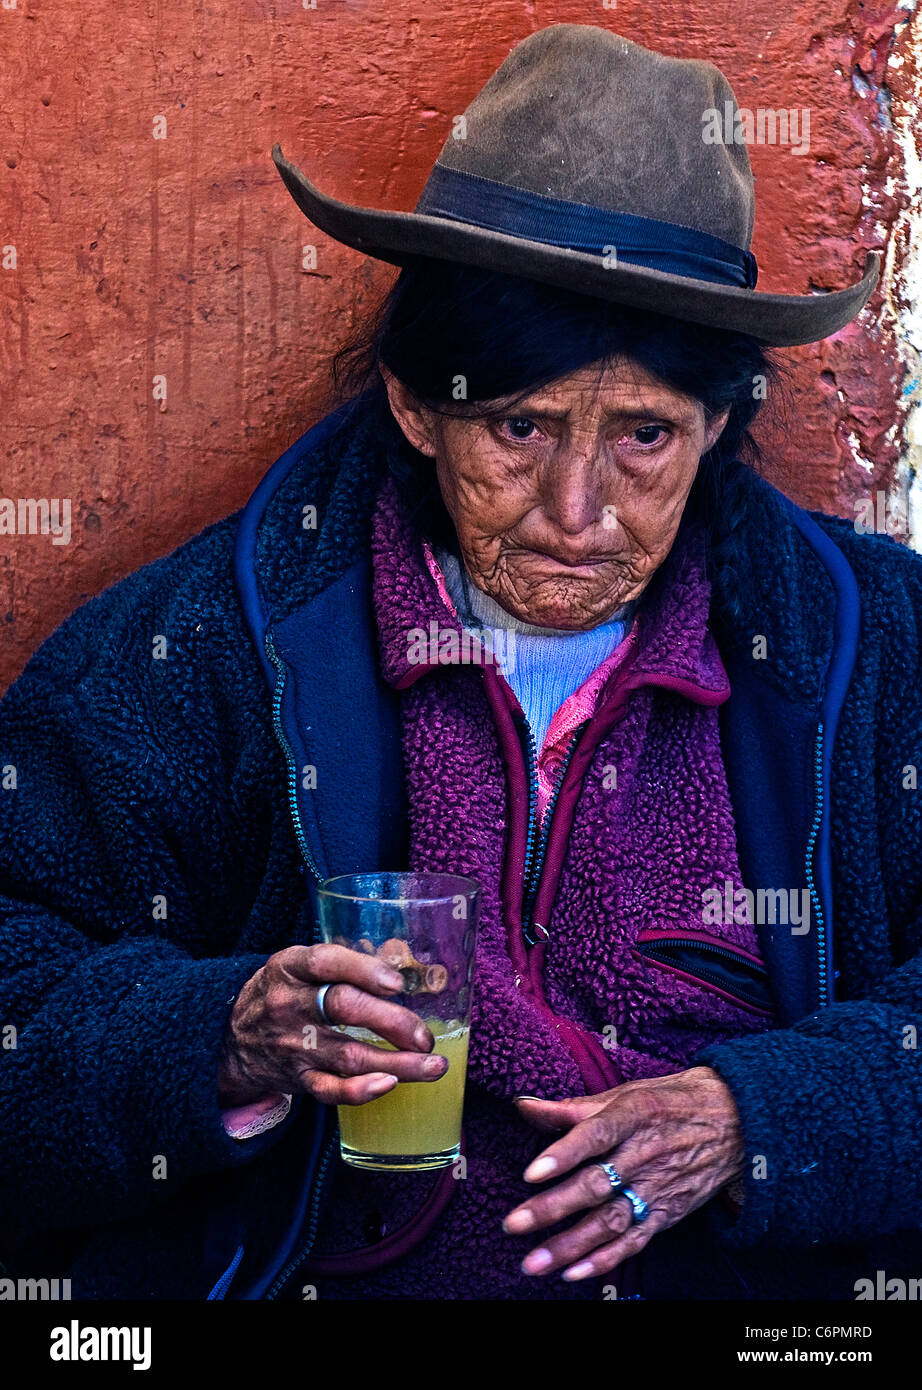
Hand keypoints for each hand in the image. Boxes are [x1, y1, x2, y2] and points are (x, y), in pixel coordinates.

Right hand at [217, 944, 447, 1107]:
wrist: (230, 1039)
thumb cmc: (281, 993)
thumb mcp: (296, 965)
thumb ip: (341, 965)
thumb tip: (403, 964)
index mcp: (290, 967)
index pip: (325, 962)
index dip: (363, 970)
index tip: (396, 983)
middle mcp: (289, 1004)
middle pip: (343, 1008)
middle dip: (391, 1021)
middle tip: (425, 1035)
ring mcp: (293, 1045)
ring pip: (348, 1055)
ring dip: (397, 1063)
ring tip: (434, 1066)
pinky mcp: (297, 1079)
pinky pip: (330, 1090)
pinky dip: (361, 1091)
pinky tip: (391, 1084)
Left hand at [503, 1066, 743, 1281]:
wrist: (736, 1121)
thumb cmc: (670, 1102)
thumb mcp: (627, 1094)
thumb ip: (572, 1108)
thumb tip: (523, 1106)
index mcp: (633, 1115)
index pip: (595, 1135)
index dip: (563, 1154)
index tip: (531, 1173)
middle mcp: (644, 1154)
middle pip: (596, 1184)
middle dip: (553, 1208)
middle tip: (513, 1224)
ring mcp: (657, 1187)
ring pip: (610, 1221)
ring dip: (570, 1245)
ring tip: (533, 1262)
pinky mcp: (667, 1213)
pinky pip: (634, 1241)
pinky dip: (605, 1259)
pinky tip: (574, 1272)